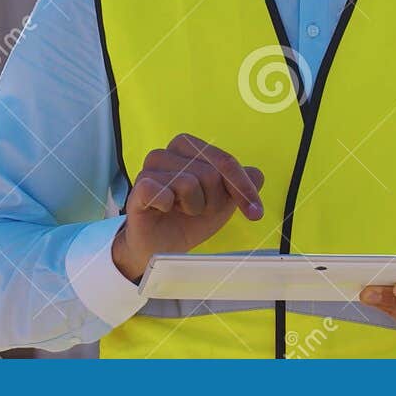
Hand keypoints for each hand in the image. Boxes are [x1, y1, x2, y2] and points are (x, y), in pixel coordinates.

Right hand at [111, 134, 265, 281]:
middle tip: (198, 210)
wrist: (161, 247)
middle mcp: (169, 152)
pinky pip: (164, 193)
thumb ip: (241, 185)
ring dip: (192, 207)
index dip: (243, 188)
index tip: (255, 213)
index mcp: (189, 148)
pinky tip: (162, 210)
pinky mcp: (139, 187)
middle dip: (213, 201)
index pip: (226, 161)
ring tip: (180, 210)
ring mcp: (150, 168)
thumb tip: (257, 175)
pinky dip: (168, 207)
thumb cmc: (189, 219)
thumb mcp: (223, 202)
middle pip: (211, 173)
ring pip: (190, 183)